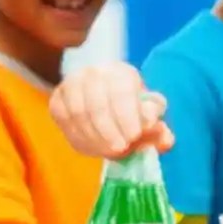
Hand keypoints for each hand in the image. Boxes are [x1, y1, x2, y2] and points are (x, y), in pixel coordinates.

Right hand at [49, 62, 173, 158]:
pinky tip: (93, 147)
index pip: (121, 91)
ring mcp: (72, 84)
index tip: (134, 137)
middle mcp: (94, 73)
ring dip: (95, 137)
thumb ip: (160, 130)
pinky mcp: (57, 99)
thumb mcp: (150, 119)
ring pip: (78, 113)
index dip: (127, 116)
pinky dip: (79, 136)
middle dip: (110, 131)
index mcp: (121, 72)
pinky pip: (63, 120)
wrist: (106, 103)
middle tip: (121, 149)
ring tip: (109, 151)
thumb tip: (165, 140)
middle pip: (97, 104)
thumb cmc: (132, 112)